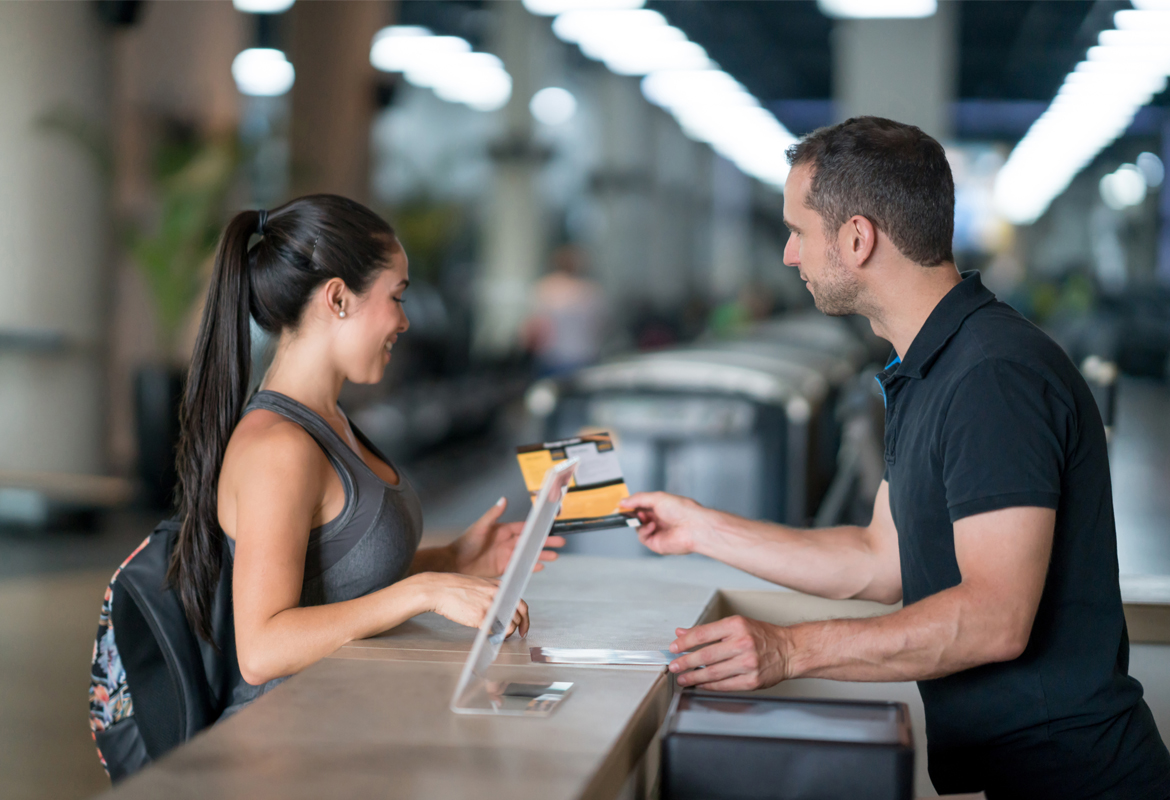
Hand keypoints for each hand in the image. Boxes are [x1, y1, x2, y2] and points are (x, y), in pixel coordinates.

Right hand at [423, 573, 529, 637]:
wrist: (440, 589)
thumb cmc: (456, 588)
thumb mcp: (480, 585)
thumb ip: (493, 594)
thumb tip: (501, 608)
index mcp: (499, 586)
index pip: (521, 603)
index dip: (525, 618)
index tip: (523, 627)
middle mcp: (498, 595)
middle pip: (518, 616)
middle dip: (518, 627)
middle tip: (515, 634)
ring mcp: (490, 605)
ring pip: (510, 624)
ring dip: (508, 632)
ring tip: (501, 635)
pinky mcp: (481, 616)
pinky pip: (497, 629)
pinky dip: (498, 635)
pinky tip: (493, 636)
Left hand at [448, 497, 564, 577]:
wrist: (454, 563)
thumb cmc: (464, 543)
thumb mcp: (480, 526)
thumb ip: (493, 514)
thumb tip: (504, 499)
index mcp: (503, 530)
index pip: (524, 528)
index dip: (536, 527)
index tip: (549, 525)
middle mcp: (506, 543)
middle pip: (530, 542)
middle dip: (544, 542)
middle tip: (560, 543)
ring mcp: (505, 556)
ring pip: (528, 555)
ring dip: (541, 555)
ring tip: (554, 556)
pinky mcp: (502, 568)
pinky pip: (520, 567)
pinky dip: (530, 567)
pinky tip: (540, 566)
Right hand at [618, 492, 712, 555]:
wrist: (693, 527)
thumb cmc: (682, 510)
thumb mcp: (657, 498)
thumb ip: (638, 499)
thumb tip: (623, 502)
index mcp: (662, 507)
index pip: (642, 505)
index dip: (632, 505)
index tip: (623, 504)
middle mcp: (660, 520)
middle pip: (639, 517)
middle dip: (633, 514)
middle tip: (629, 510)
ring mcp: (658, 532)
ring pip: (638, 527)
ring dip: (639, 522)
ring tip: (644, 517)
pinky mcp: (656, 543)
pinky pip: (642, 537)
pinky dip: (644, 531)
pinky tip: (652, 526)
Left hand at [667, 615, 792, 690]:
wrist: (790, 650)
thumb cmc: (763, 636)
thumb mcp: (736, 625)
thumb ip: (708, 631)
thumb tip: (682, 632)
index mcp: (736, 626)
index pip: (703, 634)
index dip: (684, 642)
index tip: (674, 648)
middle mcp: (742, 644)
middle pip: (705, 655)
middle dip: (685, 662)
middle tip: (674, 666)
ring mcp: (748, 664)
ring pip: (713, 672)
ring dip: (693, 677)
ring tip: (683, 679)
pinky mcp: (752, 681)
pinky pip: (725, 685)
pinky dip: (709, 685)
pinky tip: (700, 684)